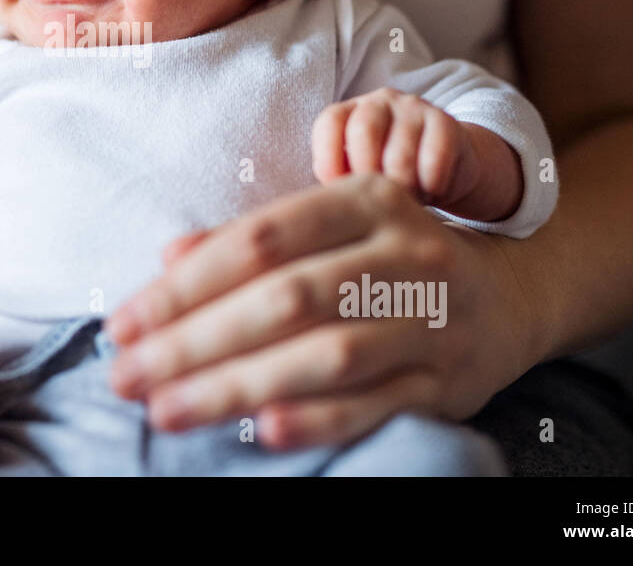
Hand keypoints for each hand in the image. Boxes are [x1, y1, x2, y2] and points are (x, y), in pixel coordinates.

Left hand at [105, 174, 544, 448]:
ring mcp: (432, 321)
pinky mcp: (447, 382)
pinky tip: (263, 432)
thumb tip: (169, 258)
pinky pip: (377, 404)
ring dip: (237, 386)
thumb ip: (251, 238)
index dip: (185, 283)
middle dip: (193, 341)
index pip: (260, 240)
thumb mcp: (331, 226)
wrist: (509, 296)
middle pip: (285, 298)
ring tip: (167, 410)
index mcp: (368, 200)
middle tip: (126, 374)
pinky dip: (318, 419)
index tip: (123, 322)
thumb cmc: (389, 257)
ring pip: (325, 354)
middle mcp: (405, 255)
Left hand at [312, 87, 519, 220]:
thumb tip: (310, 208)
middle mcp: (379, 103)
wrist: (447, 171)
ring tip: (406, 201)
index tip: (337, 190)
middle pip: (363, 130)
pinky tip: (430, 192)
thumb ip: (334, 183)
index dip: (329, 158)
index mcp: (349, 113)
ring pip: (400, 150)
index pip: (330, 122)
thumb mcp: (356, 179)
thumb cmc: (388, 180)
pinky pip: (435, 155)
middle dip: (367, 174)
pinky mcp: (447, 123)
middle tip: (376, 201)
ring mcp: (413, 108)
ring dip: (402, 186)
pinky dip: (430, 182)